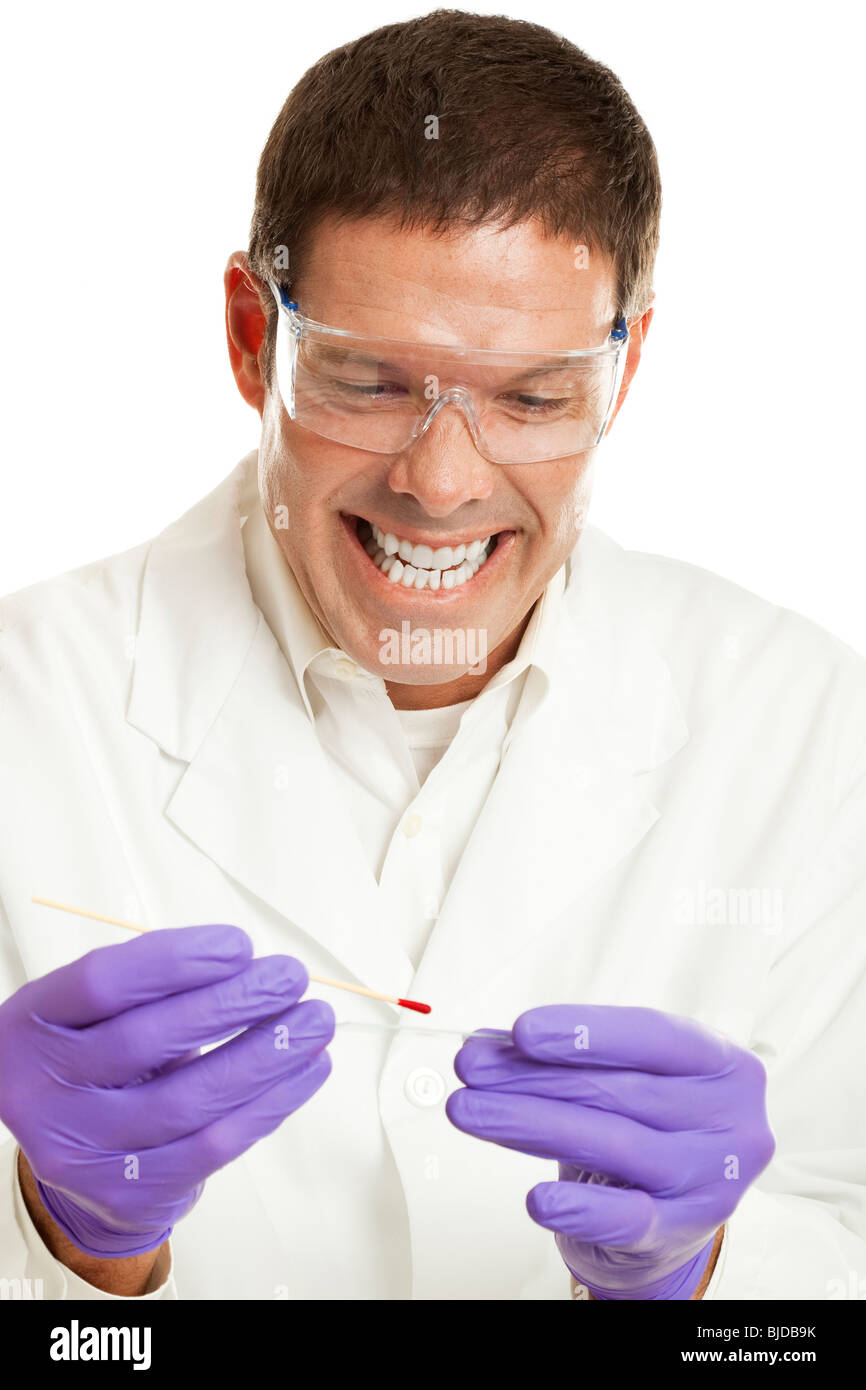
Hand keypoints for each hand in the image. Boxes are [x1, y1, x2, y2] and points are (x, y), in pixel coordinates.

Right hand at [0, 924, 333, 1257]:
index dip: (174, 960)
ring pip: (188, 1100)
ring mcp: (81, 1151)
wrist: (75, 1150)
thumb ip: (157, 983)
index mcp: (34, 1024)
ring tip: (315, 1022)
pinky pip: (212, 1147)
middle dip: (232, 1003)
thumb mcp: (102, 1010)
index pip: (102, 983)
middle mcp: (43, 1091)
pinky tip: (307, 1070)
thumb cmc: (102, 1053)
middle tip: (290, 978)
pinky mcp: (126, 1194)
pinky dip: (270, 1105)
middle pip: (147, 1041)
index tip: (240, 945)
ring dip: (266, 1056)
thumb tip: (247, 964)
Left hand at [446, 1004, 774, 1299]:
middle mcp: (729, 1121)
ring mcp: (711, 1180)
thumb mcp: (629, 1076)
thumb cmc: (649, 1122)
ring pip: (613, 1144)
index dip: (585, 1031)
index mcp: (722, 1063)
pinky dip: (579, 1209)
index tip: (520, 1031)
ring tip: (471, 1111)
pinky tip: (537, 1199)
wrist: (679, 1208)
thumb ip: (572, 1058)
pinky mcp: (683, 1231)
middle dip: (534, 1076)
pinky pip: (627, 1219)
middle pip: (620, 1090)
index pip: (652, 1036)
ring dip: (530, 1124)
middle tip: (472, 1068)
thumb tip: (490, 1045)